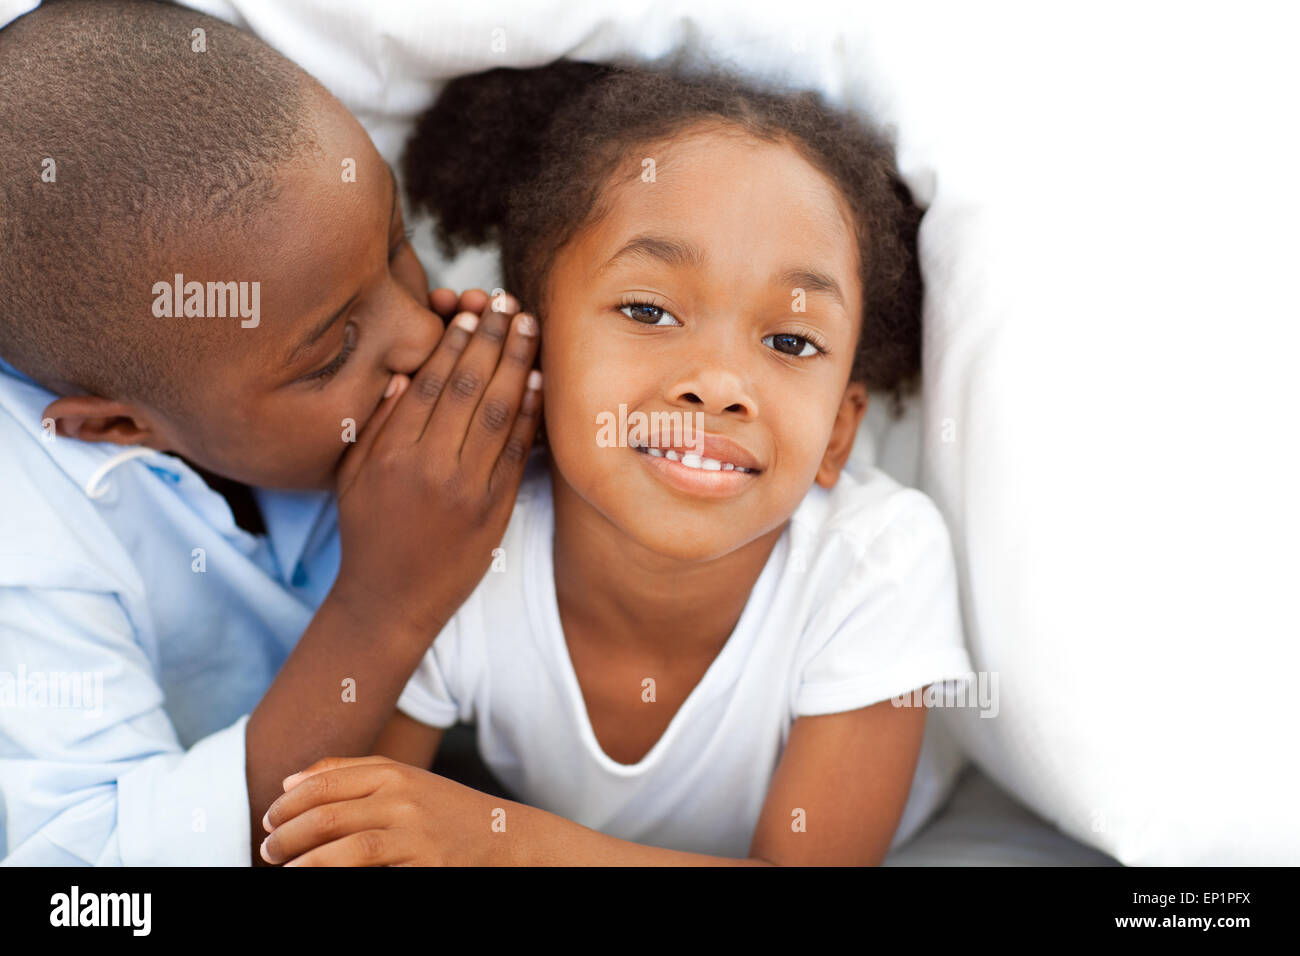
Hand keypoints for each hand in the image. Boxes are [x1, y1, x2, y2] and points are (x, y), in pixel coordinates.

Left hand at [260, 756, 516, 865]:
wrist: (506, 837)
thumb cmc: (446, 811)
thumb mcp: (404, 780)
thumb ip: (349, 773)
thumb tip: (288, 782)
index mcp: (393, 772)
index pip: (324, 782)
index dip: (287, 804)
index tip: (269, 821)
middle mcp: (403, 797)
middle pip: (327, 814)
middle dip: (286, 836)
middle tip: (268, 851)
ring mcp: (416, 832)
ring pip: (344, 846)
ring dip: (303, 861)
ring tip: (284, 869)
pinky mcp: (427, 864)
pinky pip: (370, 871)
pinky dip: (338, 875)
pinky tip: (319, 879)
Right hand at [329, 289, 541, 635]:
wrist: (390, 600)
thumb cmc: (367, 532)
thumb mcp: (353, 476)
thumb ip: (377, 425)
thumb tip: (405, 374)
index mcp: (390, 455)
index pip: (429, 384)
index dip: (452, 343)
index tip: (467, 313)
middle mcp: (429, 468)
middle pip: (468, 388)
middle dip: (491, 339)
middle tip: (506, 304)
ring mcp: (467, 490)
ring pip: (498, 412)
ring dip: (517, 363)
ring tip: (528, 327)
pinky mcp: (494, 510)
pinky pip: (517, 451)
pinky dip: (530, 412)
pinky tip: (539, 380)